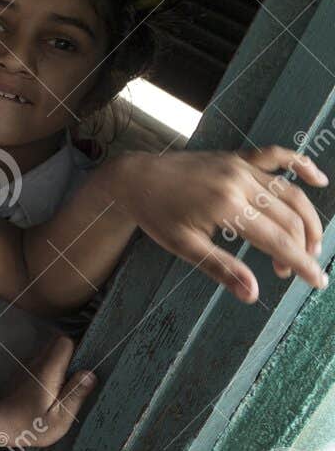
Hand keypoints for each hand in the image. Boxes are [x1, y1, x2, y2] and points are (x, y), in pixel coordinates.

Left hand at [0, 335, 94, 448]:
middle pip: (59, 343)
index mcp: (48, 370)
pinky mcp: (27, 374)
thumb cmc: (31, 425)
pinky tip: (60, 388)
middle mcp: (38, 363)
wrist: (0, 425)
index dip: (80, 348)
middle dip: (75, 354)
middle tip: (84, 375)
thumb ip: (75, 393)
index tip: (91, 362)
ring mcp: (30, 367)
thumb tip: (91, 374)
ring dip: (65, 362)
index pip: (65, 342)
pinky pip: (45, 362)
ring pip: (52, 352)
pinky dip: (56, 369)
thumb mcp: (60, 416)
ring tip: (74, 383)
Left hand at [109, 147, 327, 301]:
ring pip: (290, 192)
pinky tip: (318, 179)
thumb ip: (221, 268)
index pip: (278, 240)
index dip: (301, 263)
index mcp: (226, 206)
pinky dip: (301, 164)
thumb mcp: (183, 246)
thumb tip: (252, 295)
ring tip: (307, 247)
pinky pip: (275, 155)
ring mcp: (239, 165)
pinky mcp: (235, 156)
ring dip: (305, 220)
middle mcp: (239, 181)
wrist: (134, 177)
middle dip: (300, 248)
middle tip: (290, 271)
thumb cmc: (156, 215)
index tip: (317, 282)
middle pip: (290, 218)